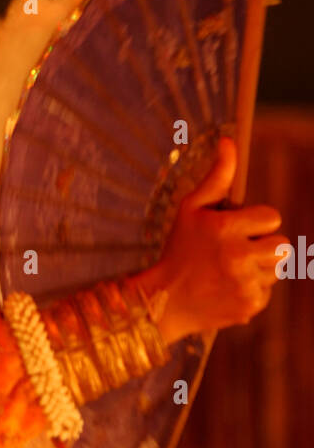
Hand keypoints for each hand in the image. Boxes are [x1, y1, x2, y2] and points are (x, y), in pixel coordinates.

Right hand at [133, 138, 288, 344]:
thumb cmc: (179, 249)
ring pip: (276, 269)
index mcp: (225, 229)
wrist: (163, 301)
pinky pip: (266, 292)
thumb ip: (217, 177)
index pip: (272, 218)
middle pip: (282, 245)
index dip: (257, 222)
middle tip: (238, 251)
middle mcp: (238, 257)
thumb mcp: (191, 209)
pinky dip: (251, 290)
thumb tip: (229, 141)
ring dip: (259, 267)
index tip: (238, 229)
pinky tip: (227, 288)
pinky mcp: (249, 306)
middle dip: (264, 245)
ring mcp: (244, 285)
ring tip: (231, 270)